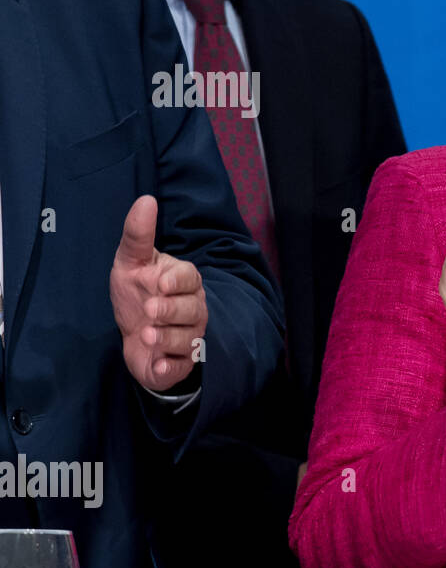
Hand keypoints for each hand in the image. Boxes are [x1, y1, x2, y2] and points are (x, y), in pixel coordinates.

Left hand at [110, 195, 207, 392]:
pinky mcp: (181, 363)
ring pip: (188, 338)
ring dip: (167, 338)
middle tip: (150, 310)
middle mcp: (193, 309)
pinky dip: (170, 368)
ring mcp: (189, 337)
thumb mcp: (130, 263)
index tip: (160, 283)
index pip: (191, 277)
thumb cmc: (136, 294)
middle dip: (171, 310)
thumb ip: (137, 235)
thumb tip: (145, 199)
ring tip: (147, 336)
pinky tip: (158, 364)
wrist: (136, 338)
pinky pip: (181, 367)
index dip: (178, 281)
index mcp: (183, 283)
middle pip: (192, 309)